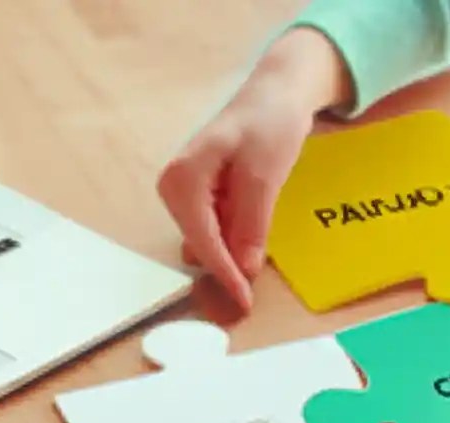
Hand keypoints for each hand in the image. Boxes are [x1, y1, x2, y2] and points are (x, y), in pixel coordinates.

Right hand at [157, 28, 351, 309]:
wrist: (275, 93)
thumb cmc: (269, 124)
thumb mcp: (264, 176)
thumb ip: (252, 224)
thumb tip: (245, 270)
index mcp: (183, 177)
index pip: (202, 239)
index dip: (224, 273)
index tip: (243, 302)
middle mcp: (174, 185)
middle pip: (199, 243)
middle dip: (224, 268)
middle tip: (248, 299)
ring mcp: (184, 190)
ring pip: (206, 239)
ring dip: (229, 256)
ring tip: (252, 274)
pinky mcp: (199, 194)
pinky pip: (213, 227)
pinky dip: (232, 240)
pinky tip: (250, 245)